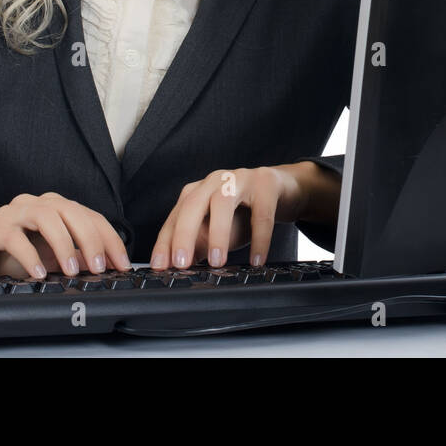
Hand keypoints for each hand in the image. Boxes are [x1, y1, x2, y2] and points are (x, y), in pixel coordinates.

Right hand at [0, 192, 130, 279]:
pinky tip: (39, 273)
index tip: (122, 263)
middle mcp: (34, 204)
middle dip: (90, 239)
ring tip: (71, 270)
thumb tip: (104, 266)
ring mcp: (11, 214)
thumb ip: (75, 258)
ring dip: (63, 244)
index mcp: (53, 208)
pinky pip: (13, 237)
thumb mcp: (51, 259)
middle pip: (70, 210)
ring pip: (45, 217)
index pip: (89, 216)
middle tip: (99, 267)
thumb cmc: (12, 258)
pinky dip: (29, 256)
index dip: (109, 238)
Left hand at [149, 165, 310, 270]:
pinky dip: (259, 239)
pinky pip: (262, 212)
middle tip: (181, 263)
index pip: (175, 217)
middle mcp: (215, 181)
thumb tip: (181, 266)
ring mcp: (240, 179)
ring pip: (222, 202)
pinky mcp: (266, 183)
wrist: (285, 190)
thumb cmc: (248, 211)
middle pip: (193, 204)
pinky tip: (257, 260)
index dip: (165, 242)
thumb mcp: (221, 231)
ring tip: (217, 262)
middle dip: (184, 234)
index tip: (160, 266)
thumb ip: (201, 244)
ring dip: (217, 233)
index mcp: (198, 192)